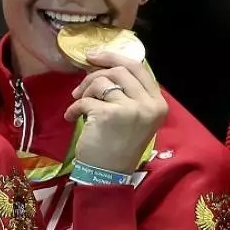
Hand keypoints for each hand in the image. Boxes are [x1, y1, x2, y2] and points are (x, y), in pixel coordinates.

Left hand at [65, 51, 166, 173]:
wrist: (108, 173)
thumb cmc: (117, 145)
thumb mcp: (132, 116)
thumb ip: (127, 93)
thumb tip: (103, 67)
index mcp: (158, 102)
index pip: (138, 67)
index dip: (114, 57)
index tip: (93, 56)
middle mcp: (149, 104)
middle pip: (119, 70)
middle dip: (94, 75)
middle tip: (80, 88)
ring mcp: (131, 109)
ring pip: (101, 82)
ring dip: (84, 91)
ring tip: (79, 105)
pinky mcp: (109, 115)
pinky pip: (85, 100)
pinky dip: (74, 108)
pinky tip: (72, 118)